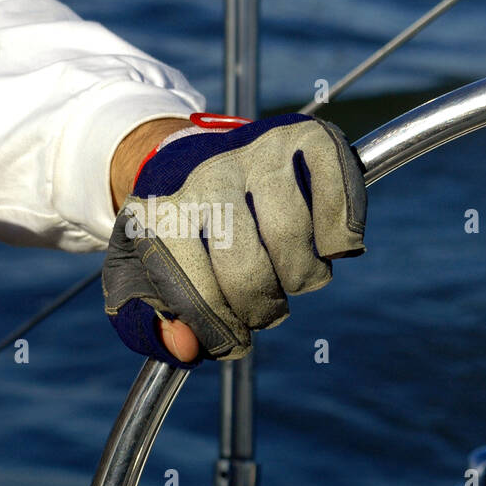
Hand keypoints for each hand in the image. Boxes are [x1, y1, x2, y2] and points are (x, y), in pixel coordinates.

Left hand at [103, 113, 365, 365]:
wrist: (192, 155)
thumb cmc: (177, 233)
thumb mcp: (144, 276)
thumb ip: (152, 325)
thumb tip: (186, 349)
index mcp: (160, 210)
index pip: (194, 290)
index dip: (218, 328)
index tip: (231, 339)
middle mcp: (208, 173)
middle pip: (248, 271)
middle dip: (261, 307)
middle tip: (263, 307)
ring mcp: (261, 151)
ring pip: (295, 242)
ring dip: (303, 276)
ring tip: (289, 271)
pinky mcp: (310, 137)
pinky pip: (340, 204)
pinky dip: (341, 238)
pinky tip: (324, 243)